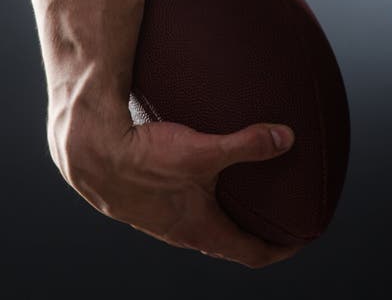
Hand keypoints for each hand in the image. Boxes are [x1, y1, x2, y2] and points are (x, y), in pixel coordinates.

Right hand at [49, 107, 301, 268]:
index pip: (251, 253)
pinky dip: (200, 193)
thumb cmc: (143, 158)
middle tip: (276, 212)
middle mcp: (180, 231)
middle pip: (227, 240)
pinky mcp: (144, 197)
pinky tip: (197, 167)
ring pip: (201, 221)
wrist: (90, 151)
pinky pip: (181, 202)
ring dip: (223, 211)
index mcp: (200, 230)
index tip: (300, 238)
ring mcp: (160, 217)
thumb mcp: (203, 150)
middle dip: (253, 229)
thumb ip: (246, 145)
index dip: (280, 248)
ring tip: (239, 188)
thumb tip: (286, 138)